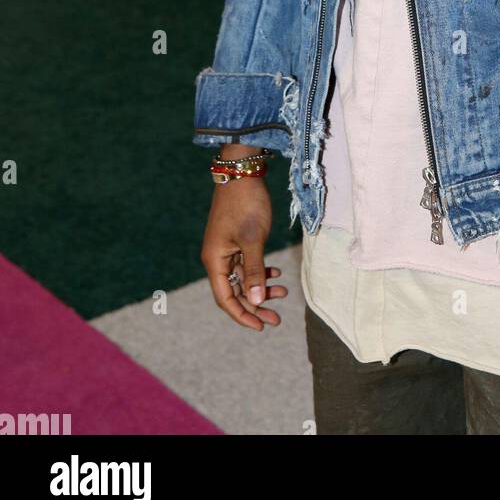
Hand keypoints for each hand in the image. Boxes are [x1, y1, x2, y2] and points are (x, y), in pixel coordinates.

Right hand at [201, 177, 287, 330]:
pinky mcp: (235, 241)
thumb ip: (255, 271)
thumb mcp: (253, 239)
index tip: (261, 327)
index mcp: (215, 261)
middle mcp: (217, 259)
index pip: (226, 299)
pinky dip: (260, 271)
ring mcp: (225, 249)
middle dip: (255, 305)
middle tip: (276, 319)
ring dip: (261, 287)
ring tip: (283, 293)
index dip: (242, 315)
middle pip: (235, 292)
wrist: (243, 173)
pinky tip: (276, 272)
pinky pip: (246, 264)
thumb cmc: (246, 204)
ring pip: (242, 279)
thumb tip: (256, 301)